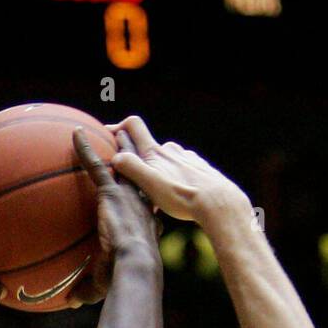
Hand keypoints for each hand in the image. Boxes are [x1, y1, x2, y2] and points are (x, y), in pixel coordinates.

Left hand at [67, 126, 161, 307]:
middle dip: (139, 164)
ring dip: (121, 148)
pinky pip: (96, 166)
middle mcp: (142, 207)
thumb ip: (86, 289)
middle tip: (133, 150)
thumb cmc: (125, 280)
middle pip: (142, 179)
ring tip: (116, 130)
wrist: (134, 268)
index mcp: (146, 228)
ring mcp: (129, 197)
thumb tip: (70, 302)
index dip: (147, 202)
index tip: (146, 197)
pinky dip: (85, 149)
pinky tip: (75, 134)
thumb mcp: (104, 286)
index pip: (148, 210)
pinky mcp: (112, 193)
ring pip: (126, 165)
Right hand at [109, 116, 250, 228]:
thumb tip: (116, 157)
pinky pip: (182, 170)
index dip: (119, 126)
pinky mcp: (200, 169)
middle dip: (139, 159)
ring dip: (159, 171)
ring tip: (158, 195)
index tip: (109, 135)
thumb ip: (131, 168)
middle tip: (135, 181)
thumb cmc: (182, 196)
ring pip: (167, 160)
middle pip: (149, 147)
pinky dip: (175, 178)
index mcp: (156, 152)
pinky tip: (178, 195)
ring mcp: (187, 158)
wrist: (218, 202)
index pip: (133, 125)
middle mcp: (172, 150)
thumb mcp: (150, 184)